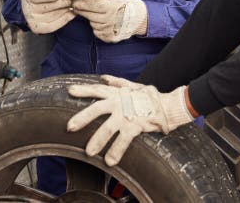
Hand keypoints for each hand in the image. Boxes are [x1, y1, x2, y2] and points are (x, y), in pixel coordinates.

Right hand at [20, 0, 73, 33]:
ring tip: (71, 6)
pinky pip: (52, 26)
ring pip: (51, 16)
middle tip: (69, 0)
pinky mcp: (38, 29)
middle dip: (60, 3)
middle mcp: (28, 10)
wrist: (33, 10)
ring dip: (64, 11)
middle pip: (45, 7)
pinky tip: (71, 14)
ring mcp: (32, 21)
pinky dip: (64, 20)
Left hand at [66, 75, 192, 165]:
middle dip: (82, 118)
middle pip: (96, 109)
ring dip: (97, 140)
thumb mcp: (134, 86)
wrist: (169, 105)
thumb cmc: (150, 97)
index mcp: (118, 93)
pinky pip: (123, 141)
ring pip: (107, 128)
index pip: (97, 90)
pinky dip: (116, 151)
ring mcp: (126, 115)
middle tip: (69, 127)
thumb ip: (117, 82)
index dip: (83, 90)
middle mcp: (119, 103)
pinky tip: (110, 161)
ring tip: (89, 152)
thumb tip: (104, 78)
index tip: (69, 91)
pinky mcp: (135, 126)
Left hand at [72, 0, 147, 42]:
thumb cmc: (127, 5)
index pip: (92, 5)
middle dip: (82, 10)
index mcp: (112, 8)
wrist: (141, 19)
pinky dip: (98, 27)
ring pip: (92, 24)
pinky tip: (103, 22)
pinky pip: (97, 32)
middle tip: (77, 6)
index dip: (82, 3)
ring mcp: (110, 30)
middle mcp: (110, 20)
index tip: (74, 1)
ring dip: (91, 19)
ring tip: (98, 14)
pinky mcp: (110, 38)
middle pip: (89, 16)